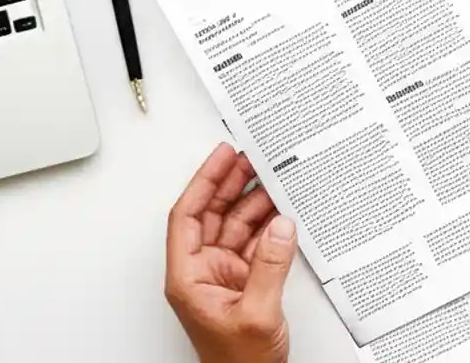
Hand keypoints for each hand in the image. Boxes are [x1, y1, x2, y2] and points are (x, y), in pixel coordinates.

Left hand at [166, 143, 297, 362]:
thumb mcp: (256, 313)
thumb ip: (269, 266)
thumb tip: (280, 227)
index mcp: (188, 277)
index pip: (187, 217)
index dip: (203, 182)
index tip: (220, 156)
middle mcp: (203, 272)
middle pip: (212, 214)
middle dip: (230, 183)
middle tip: (250, 157)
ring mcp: (225, 276)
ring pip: (237, 226)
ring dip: (254, 201)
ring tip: (271, 176)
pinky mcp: (247, 283)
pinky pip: (257, 244)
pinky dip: (270, 225)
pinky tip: (281, 210)